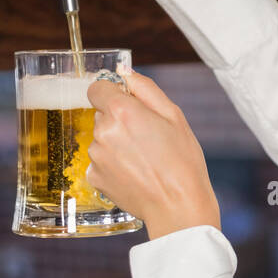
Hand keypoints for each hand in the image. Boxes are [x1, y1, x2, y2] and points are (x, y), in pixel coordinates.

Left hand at [85, 69, 221, 240]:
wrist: (178, 206)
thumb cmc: (183, 161)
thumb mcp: (174, 116)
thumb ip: (146, 89)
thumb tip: (124, 71)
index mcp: (122, 111)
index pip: (98, 88)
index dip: (113, 93)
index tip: (128, 104)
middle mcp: (103, 131)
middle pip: (102, 114)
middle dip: (120, 121)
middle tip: (148, 138)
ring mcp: (96, 156)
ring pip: (102, 139)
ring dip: (117, 144)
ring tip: (145, 159)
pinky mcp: (94, 177)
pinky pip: (100, 161)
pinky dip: (114, 165)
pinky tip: (136, 173)